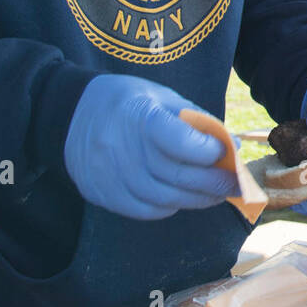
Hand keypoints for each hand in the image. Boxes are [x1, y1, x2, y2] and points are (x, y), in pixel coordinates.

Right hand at [63, 75, 237, 220]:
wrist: (72, 114)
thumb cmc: (128, 103)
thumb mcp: (160, 97)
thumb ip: (195, 122)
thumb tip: (230, 148)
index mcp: (137, 114)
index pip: (178, 141)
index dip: (207, 151)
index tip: (225, 153)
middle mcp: (119, 146)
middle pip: (175, 175)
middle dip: (213, 183)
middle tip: (235, 185)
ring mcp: (107, 174)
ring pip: (163, 198)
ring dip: (196, 200)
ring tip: (216, 195)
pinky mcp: (101, 194)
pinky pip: (144, 210)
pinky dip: (169, 207)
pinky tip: (182, 199)